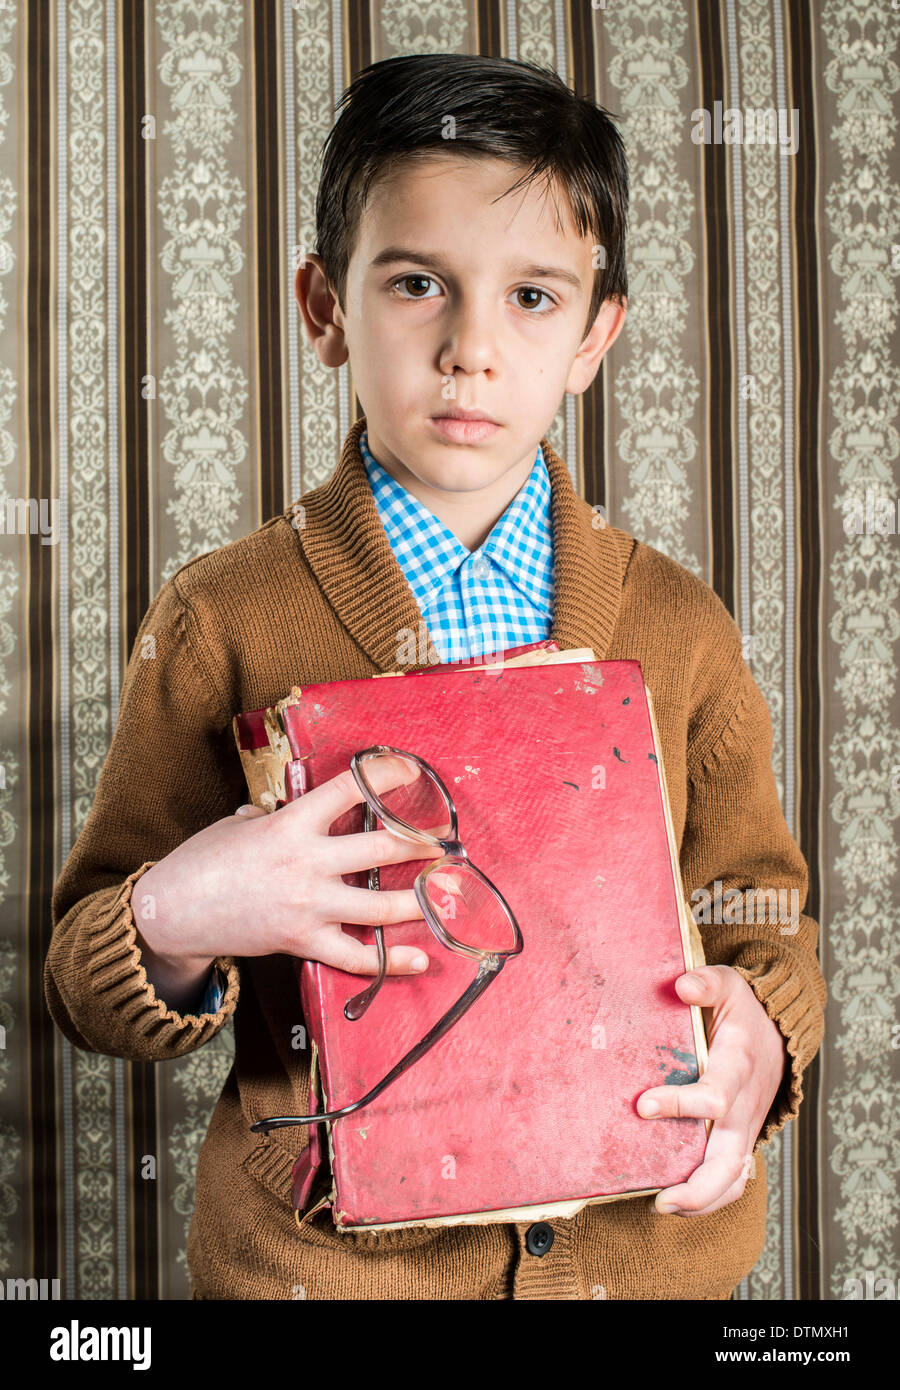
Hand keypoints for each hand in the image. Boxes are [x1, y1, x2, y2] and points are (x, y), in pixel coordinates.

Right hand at [134, 755, 443, 1006]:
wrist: (172, 913)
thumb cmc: (203, 861)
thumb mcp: (239, 823)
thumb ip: (273, 815)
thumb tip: (284, 808)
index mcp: (291, 823)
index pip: (350, 789)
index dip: (387, 775)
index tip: (411, 769)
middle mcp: (307, 863)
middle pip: (381, 849)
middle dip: (421, 844)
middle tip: (446, 840)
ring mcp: (308, 906)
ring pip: (380, 906)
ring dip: (421, 900)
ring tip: (448, 891)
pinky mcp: (303, 941)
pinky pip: (358, 956)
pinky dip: (393, 960)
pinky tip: (420, 957)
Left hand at [636, 964, 787, 1217]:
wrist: (781, 1030)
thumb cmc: (746, 1007)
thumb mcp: (729, 983)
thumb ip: (706, 983)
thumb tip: (681, 986)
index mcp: (738, 1066)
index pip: (716, 1096)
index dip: (681, 1104)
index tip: (643, 1105)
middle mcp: (745, 1105)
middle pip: (731, 1158)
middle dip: (699, 1185)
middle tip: (661, 1198)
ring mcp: (745, 1126)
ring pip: (734, 1178)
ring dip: (703, 1200)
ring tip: (664, 1206)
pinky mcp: (741, 1138)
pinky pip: (734, 1179)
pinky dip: (711, 1198)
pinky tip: (680, 1202)